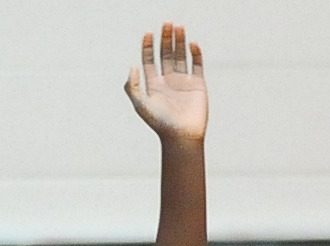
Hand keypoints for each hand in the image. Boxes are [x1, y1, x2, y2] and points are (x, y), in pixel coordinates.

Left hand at [125, 23, 206, 141]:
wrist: (182, 137)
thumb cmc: (160, 124)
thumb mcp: (141, 105)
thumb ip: (133, 87)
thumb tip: (132, 66)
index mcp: (154, 85)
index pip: (149, 61)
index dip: (148, 47)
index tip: (148, 33)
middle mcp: (168, 81)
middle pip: (166, 54)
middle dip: (165, 39)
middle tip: (166, 23)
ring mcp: (183, 82)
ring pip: (181, 55)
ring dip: (179, 41)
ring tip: (178, 26)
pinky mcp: (198, 85)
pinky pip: (197, 64)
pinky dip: (195, 53)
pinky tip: (192, 44)